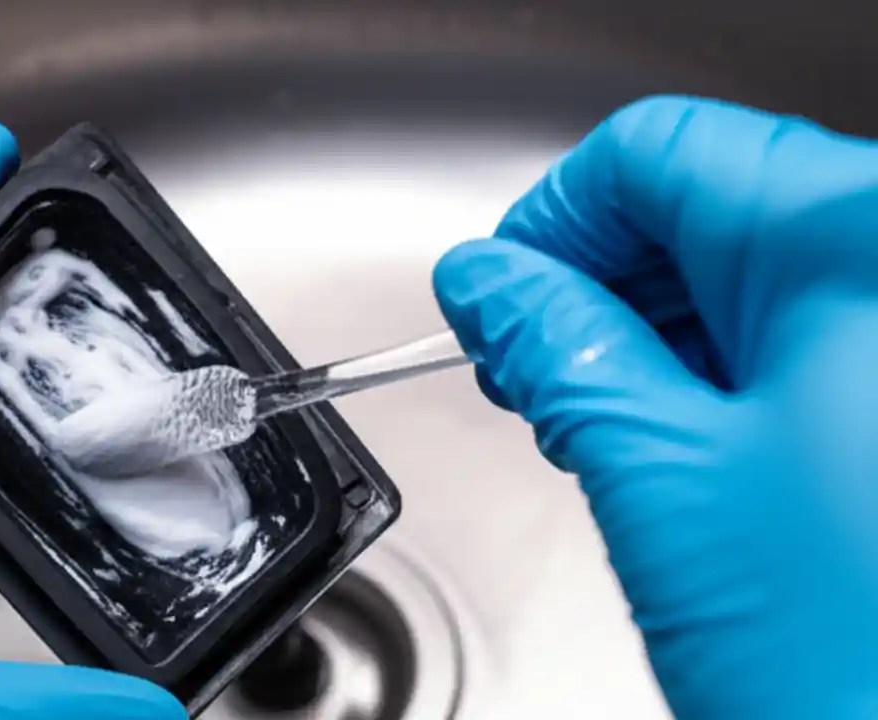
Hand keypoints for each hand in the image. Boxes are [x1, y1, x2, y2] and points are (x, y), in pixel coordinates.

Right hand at [434, 97, 877, 718]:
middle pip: (697, 206)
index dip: (550, 222)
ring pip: (739, 274)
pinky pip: (788, 339)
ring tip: (604, 433)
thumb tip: (485, 283)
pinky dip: (705, 378)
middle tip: (534, 377)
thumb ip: (552, 345)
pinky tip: (671, 445)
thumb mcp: (655, 469)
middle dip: (590, 288)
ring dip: (643, 341)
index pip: (654, 151)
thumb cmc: (849, 655)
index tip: (498, 300)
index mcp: (852, 244)